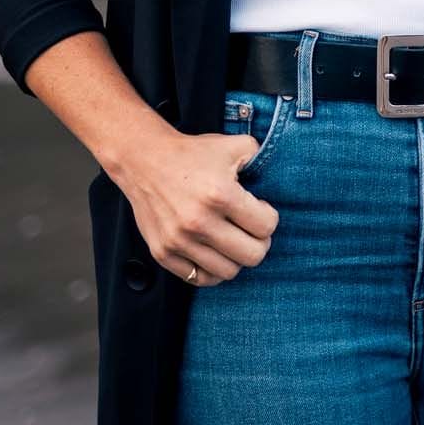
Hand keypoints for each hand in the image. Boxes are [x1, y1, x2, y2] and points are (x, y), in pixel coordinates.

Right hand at [112, 127, 279, 285]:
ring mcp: (179, 241)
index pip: (267, 226)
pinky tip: (214, 251)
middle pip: (253, 256)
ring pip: (229, 272)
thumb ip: (263, 158)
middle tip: (250, 229)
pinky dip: (212, 270)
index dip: (269, 217)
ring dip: (236, 257)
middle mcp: (199, 222)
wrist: (144, 160)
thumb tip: (280, 179)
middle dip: (259, 242)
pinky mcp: (163, 253)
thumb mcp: (234, 146)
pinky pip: (199, 279)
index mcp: (220, 195)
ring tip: (232, 239)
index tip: (259, 209)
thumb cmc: (193, 153)